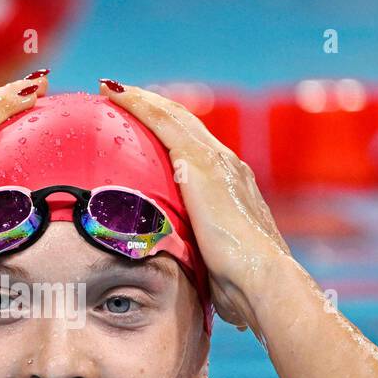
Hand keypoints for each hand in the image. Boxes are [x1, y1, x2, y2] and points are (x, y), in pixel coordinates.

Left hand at [98, 79, 291, 332]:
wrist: (263, 280)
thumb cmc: (244, 289)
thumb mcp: (219, 271)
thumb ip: (206, 265)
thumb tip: (199, 285)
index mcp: (233, 190)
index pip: (197, 153)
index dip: (172, 136)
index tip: (149, 129)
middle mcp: (228, 167)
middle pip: (185, 125)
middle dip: (155, 108)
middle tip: (124, 96)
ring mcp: (215, 161)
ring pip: (173, 116)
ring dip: (143, 99)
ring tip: (114, 88)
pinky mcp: (199, 164)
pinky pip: (162, 121)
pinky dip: (139, 104)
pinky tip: (115, 94)